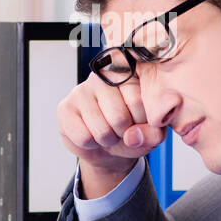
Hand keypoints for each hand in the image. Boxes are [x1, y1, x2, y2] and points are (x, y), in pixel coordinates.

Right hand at [57, 73, 166, 192]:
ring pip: (101, 130)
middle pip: (119, 117)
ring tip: (107, 131)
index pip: (139, 101)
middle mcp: (104, 75)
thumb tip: (132, 135)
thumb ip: (154, 134)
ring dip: (107, 140)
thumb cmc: (131, 131)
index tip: (138, 119)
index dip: (141, 121)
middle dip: (123, 133)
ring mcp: (82, 89)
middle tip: (120, 128)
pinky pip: (83, 137)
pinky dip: (90, 144)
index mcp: (130, 74)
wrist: (108, 146)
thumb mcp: (152, 133)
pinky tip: (91, 133)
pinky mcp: (65, 107)